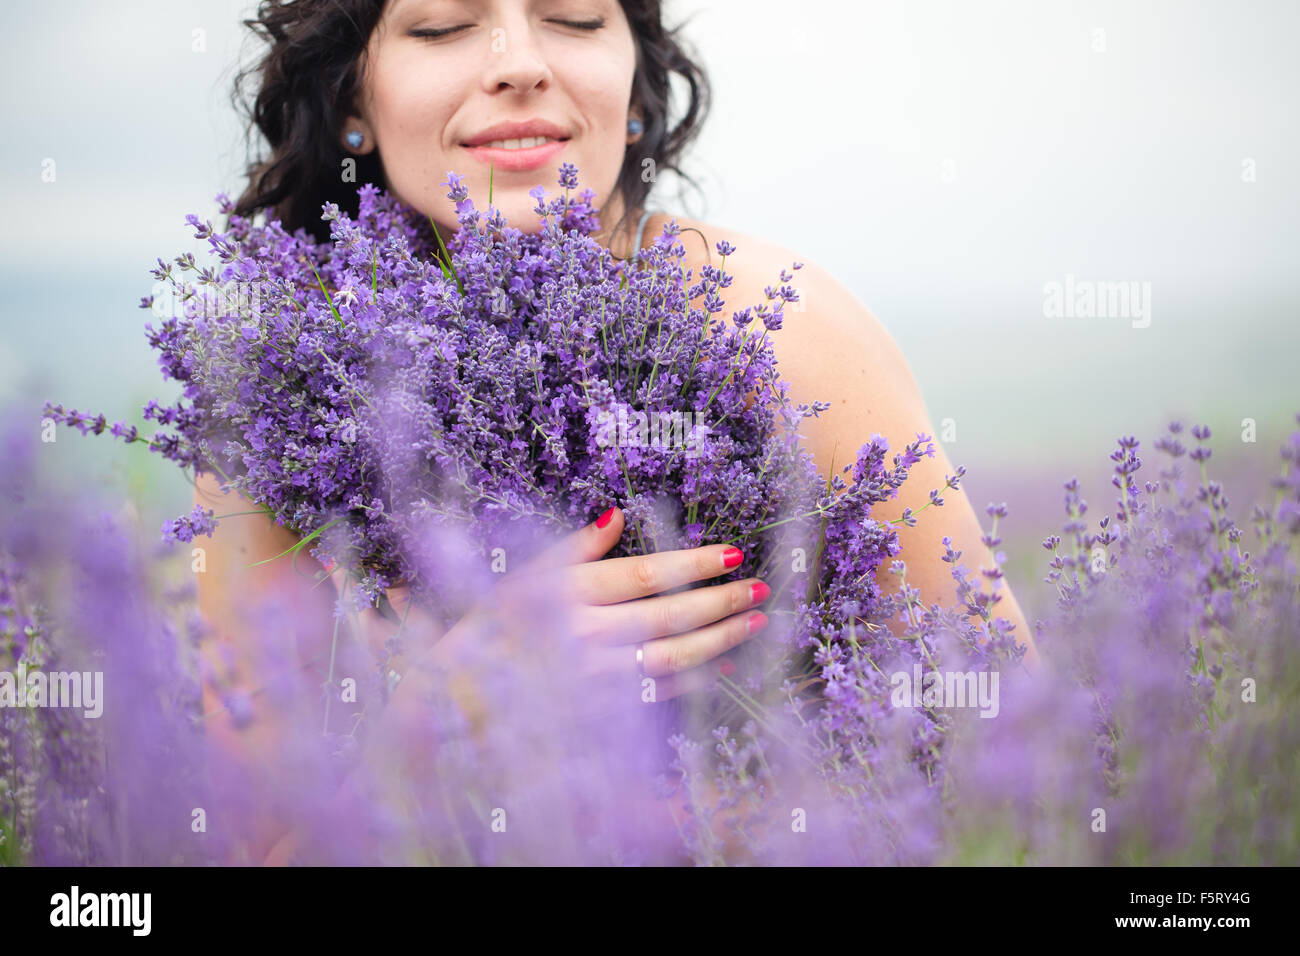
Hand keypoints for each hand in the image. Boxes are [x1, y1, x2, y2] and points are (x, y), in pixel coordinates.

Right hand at [333, 506, 770, 703]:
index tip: (733, 553)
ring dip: (718, 641)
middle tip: (759, 589)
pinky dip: (693, 682)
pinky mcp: (596, 709)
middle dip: (718, 602)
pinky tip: (722, 667)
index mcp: (567, 592)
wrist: (455, 695)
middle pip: (666, 617)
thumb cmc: (493, 624)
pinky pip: (654, 696)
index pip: (644, 575)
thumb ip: (576, 546)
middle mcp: (583, 634)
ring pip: (669, 658)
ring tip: (755, 623)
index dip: (692, 564)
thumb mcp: (525, 573)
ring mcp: (592, 677)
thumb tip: (618, 513)